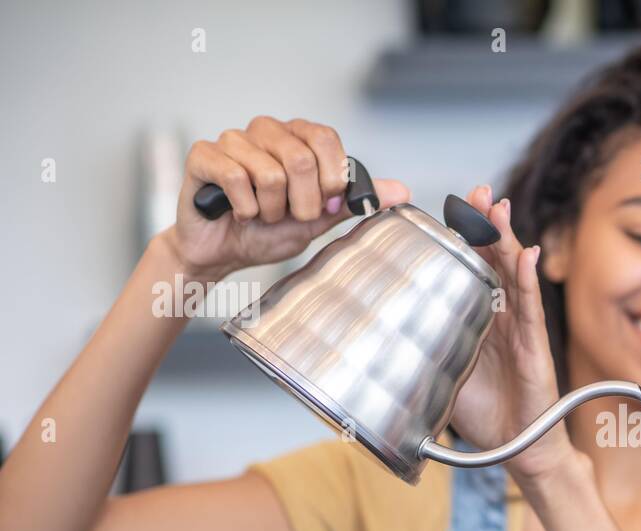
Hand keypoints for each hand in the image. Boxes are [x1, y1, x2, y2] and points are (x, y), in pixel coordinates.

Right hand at [162, 116, 409, 281]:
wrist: (223, 253)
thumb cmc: (267, 232)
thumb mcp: (320, 219)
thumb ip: (353, 201)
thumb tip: (400, 191)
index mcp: (297, 139)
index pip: (326, 139)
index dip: (329, 178)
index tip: (323, 203)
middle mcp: (266, 131)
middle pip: (301, 159)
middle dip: (302, 204)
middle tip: (289, 215)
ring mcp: (233, 139)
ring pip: (270, 174)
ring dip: (270, 209)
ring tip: (261, 213)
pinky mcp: (204, 155)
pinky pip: (236, 178)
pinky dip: (243, 207)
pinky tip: (238, 211)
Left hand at [445, 185, 577, 486]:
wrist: (514, 445)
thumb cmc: (481, 411)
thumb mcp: (438, 372)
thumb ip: (417, 350)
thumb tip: (370, 337)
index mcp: (477, 315)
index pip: (469, 266)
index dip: (461, 236)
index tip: (447, 207)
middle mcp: (500, 313)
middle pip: (494, 257)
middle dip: (485, 223)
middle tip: (477, 192)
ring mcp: (519, 326)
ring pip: (513, 272)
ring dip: (507, 238)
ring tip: (499, 208)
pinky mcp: (534, 344)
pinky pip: (531, 307)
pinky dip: (528, 280)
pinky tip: (527, 255)